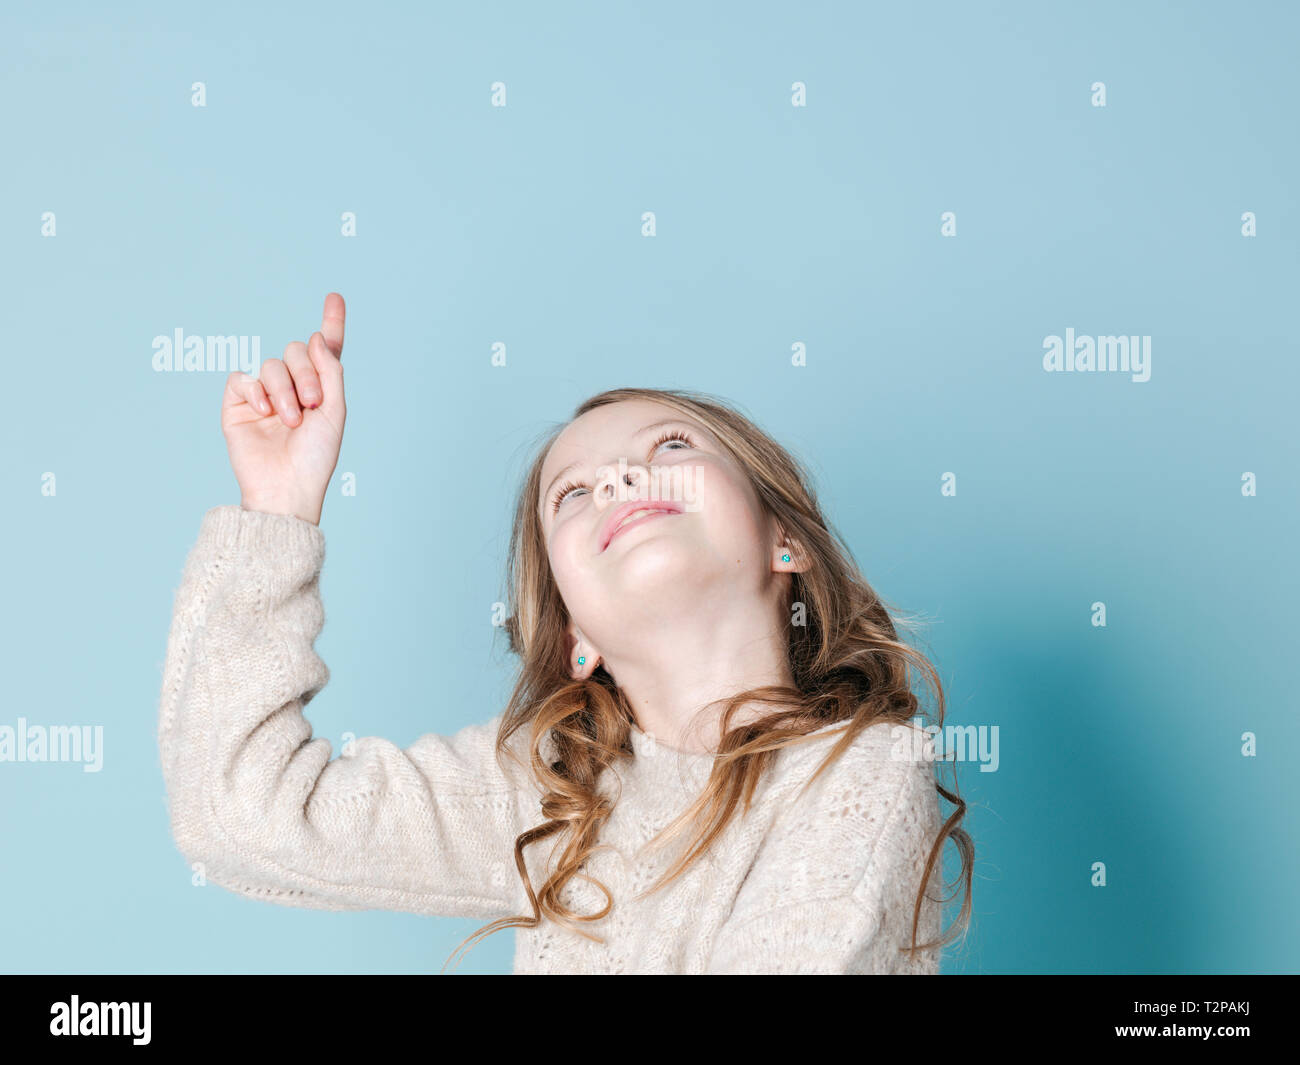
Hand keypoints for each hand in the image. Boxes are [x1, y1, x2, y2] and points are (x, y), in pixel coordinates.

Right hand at [221, 293, 346, 524]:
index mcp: (321, 389)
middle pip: (296, 351)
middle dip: (307, 374)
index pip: (325, 351)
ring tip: (291, 420)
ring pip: (271, 364)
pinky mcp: (237, 404)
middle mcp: (293, 387)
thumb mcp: (335, 412)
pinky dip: (256, 392)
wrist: (286, 487)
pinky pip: (243, 378)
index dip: (331, 323)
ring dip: (285, 390)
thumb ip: (330, 371)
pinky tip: (265, 414)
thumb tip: (316, 337)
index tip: (335, 297)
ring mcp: (264, 395)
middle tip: (314, 404)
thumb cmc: (315, 457)